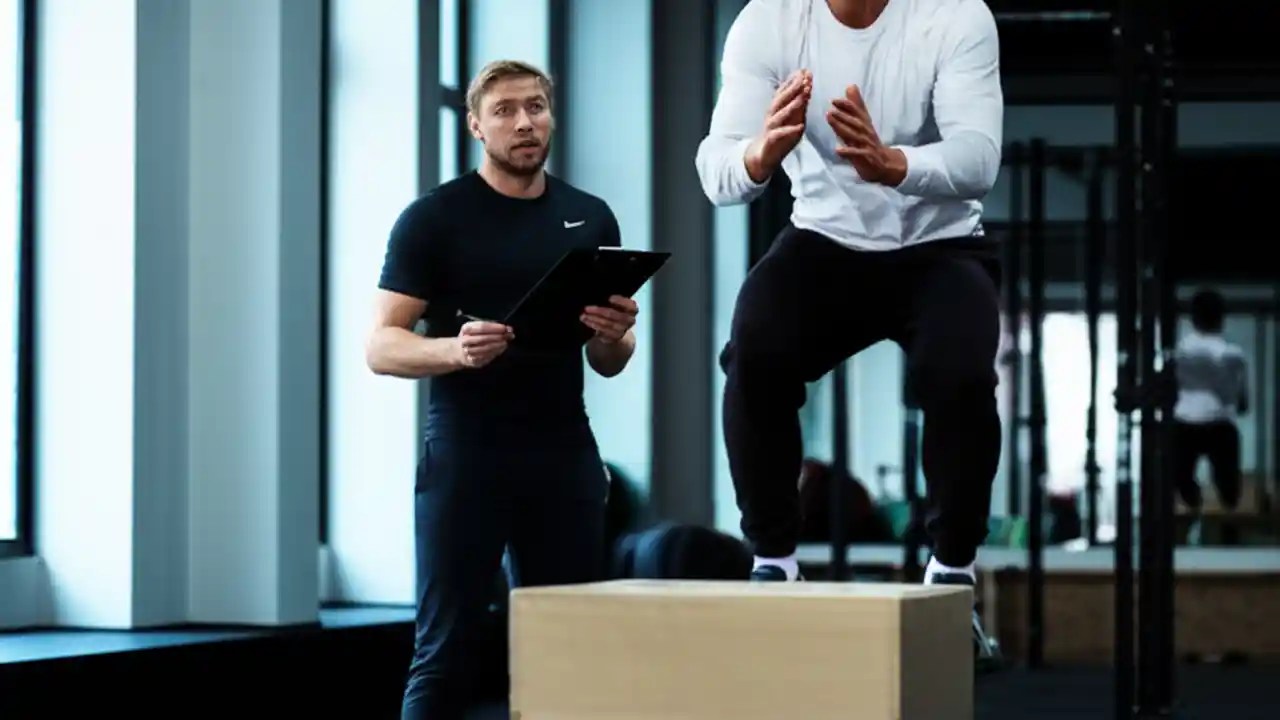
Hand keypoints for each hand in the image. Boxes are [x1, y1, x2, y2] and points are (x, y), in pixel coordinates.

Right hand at [455, 320, 512, 368]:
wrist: (459, 351)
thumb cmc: (473, 336)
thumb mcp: (479, 328)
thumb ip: (493, 328)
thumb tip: (509, 330)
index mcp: (466, 329)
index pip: (481, 327)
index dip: (495, 328)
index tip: (505, 328)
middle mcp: (465, 340)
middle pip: (483, 338)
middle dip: (498, 336)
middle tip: (509, 335)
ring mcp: (468, 352)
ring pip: (484, 349)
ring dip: (497, 345)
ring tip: (505, 342)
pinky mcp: (472, 361)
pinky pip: (485, 357)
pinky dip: (495, 352)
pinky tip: (501, 348)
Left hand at [581, 295, 637, 343]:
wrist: (617, 330)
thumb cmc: (615, 311)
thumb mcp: (616, 305)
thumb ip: (612, 301)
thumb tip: (597, 297)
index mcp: (633, 310)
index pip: (631, 306)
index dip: (621, 302)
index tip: (610, 298)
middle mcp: (630, 321)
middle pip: (616, 316)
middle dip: (600, 311)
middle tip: (587, 308)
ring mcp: (622, 331)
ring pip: (608, 325)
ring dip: (594, 319)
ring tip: (583, 315)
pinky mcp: (614, 338)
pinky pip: (603, 332)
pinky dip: (593, 325)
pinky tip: (586, 321)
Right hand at [744, 69, 811, 183]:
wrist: (762, 156)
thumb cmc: (779, 136)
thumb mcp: (790, 119)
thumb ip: (798, 105)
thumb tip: (807, 87)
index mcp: (777, 109)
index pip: (785, 93)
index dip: (794, 82)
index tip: (806, 71)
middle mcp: (772, 116)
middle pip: (781, 100)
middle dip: (793, 88)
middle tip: (804, 78)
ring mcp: (770, 128)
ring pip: (780, 115)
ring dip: (792, 106)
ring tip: (804, 98)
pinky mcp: (771, 142)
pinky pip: (779, 135)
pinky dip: (789, 130)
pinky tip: (800, 126)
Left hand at [826, 85, 906, 185]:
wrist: (884, 164)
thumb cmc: (869, 142)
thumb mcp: (863, 122)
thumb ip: (856, 106)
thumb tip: (850, 86)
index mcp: (864, 124)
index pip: (857, 112)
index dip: (846, 106)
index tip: (834, 100)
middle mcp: (866, 132)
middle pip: (856, 123)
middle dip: (843, 116)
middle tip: (830, 110)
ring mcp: (867, 145)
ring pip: (855, 136)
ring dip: (843, 129)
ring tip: (832, 123)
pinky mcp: (867, 157)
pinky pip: (857, 154)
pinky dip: (848, 152)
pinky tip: (837, 150)